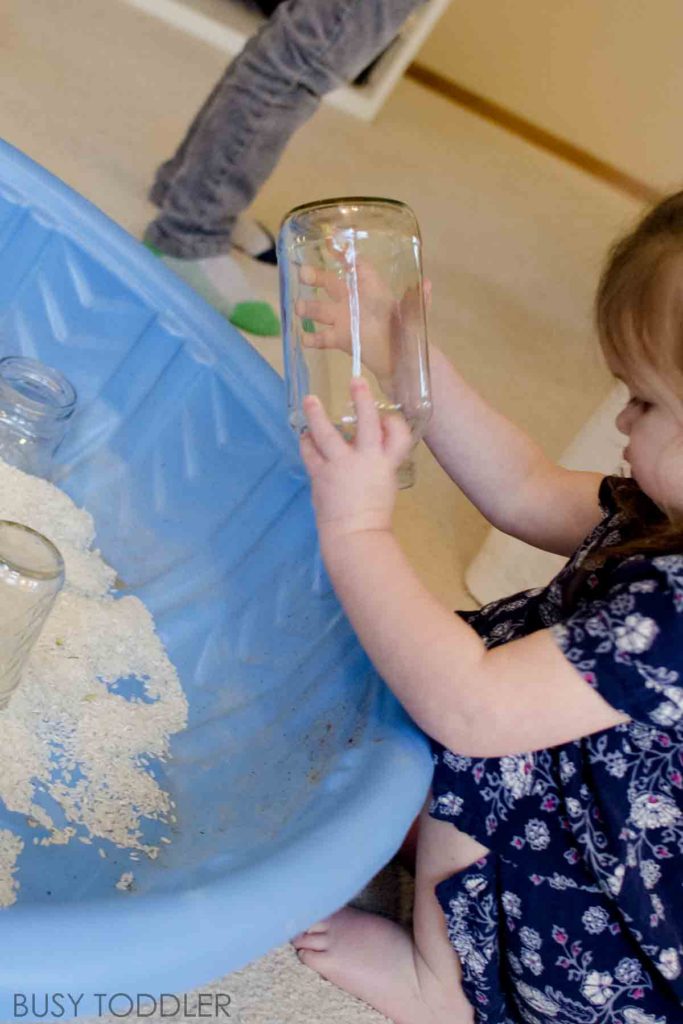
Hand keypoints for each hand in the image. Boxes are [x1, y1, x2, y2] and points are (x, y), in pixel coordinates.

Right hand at [295, 256, 430, 396]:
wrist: (402, 362)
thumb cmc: (409, 336)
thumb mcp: (415, 318)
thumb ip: (416, 303)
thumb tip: (426, 284)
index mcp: (374, 290)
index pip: (358, 267)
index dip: (345, 256)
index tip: (331, 244)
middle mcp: (356, 301)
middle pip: (332, 284)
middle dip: (317, 277)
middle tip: (303, 273)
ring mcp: (346, 320)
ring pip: (322, 310)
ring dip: (309, 307)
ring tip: (298, 307)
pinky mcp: (341, 339)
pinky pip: (323, 336)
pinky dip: (313, 338)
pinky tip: (303, 338)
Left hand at [299, 377, 412, 543]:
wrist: (354, 535)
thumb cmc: (373, 516)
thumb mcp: (384, 485)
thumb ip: (376, 464)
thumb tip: (361, 448)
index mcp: (387, 464)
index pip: (399, 434)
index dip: (394, 423)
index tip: (387, 417)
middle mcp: (365, 460)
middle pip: (368, 424)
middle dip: (362, 401)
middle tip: (356, 381)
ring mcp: (340, 466)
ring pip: (327, 435)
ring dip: (317, 416)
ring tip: (310, 400)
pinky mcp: (321, 476)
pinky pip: (310, 454)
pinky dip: (307, 444)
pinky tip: (305, 436)